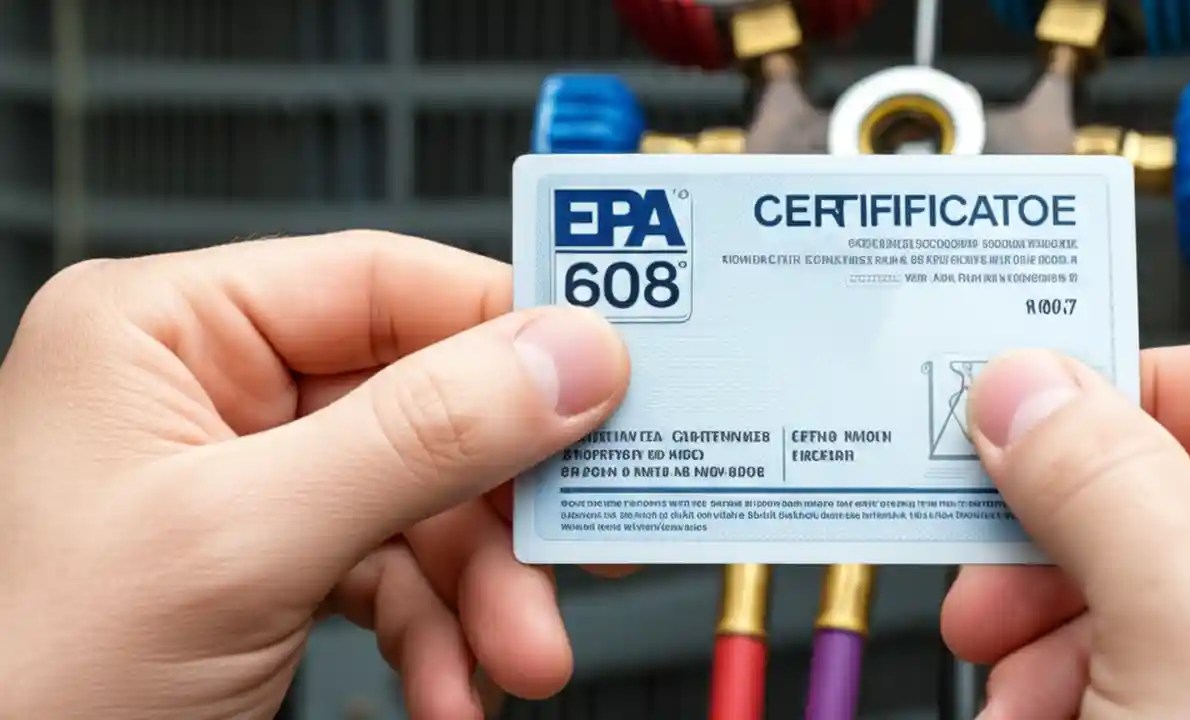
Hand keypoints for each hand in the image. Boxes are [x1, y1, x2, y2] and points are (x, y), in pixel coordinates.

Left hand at [0, 232, 630, 718]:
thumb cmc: (28, 679)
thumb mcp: (244, 543)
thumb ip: (419, 439)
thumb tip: (566, 359)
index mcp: (164, 331)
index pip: (384, 284)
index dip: (509, 326)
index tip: (611, 376)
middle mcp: (208, 391)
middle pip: (423, 406)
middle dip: (498, 508)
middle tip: (578, 553)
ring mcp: (244, 481)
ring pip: (422, 501)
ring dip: (481, 590)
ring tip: (515, 658)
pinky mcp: (270, 561)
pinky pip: (392, 572)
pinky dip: (437, 633)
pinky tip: (452, 686)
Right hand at [943, 342, 1189, 718]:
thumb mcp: (1182, 616)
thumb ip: (1099, 479)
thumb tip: (1024, 387)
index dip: (1140, 389)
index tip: (1032, 424)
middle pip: (1174, 497)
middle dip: (1055, 539)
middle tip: (986, 570)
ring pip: (1140, 588)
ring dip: (1041, 626)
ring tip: (1004, 676)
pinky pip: (1141, 666)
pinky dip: (1068, 684)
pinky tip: (1032, 714)